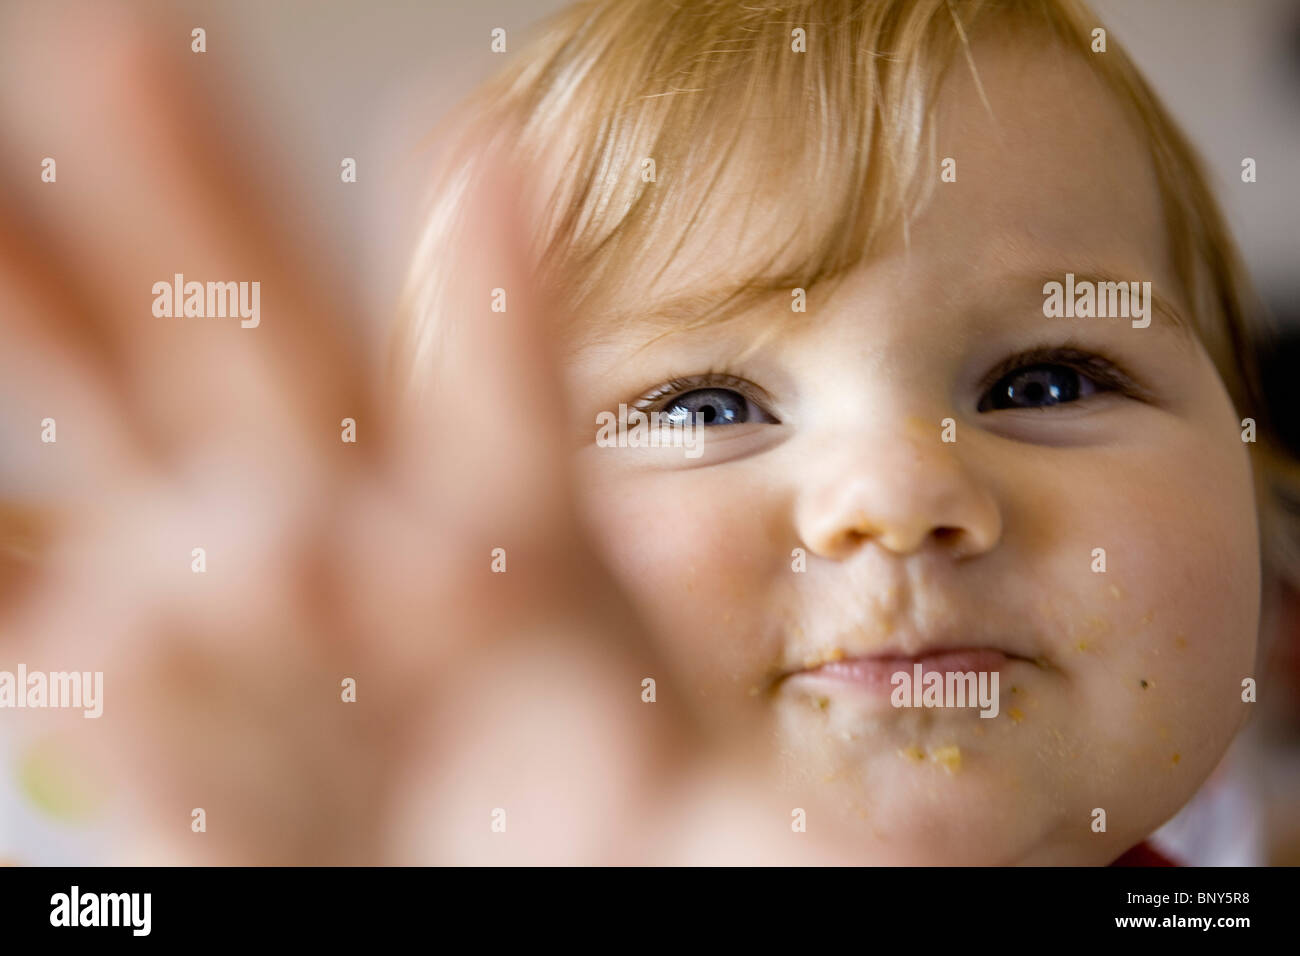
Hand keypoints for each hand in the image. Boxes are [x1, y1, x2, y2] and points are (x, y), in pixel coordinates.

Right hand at [0, 2, 845, 865]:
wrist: (528, 912)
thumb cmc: (628, 867)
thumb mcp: (723, 841)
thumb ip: (792, 828)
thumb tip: (866, 793)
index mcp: (525, 563)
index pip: (505, 407)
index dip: (496, 289)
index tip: (487, 147)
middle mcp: (374, 561)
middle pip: (273, 355)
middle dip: (192, 197)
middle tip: (121, 32)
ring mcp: (257, 637)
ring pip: (138, 460)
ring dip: (49, 313)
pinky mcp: (177, 746)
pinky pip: (94, 659)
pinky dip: (47, 604)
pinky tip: (57, 584)